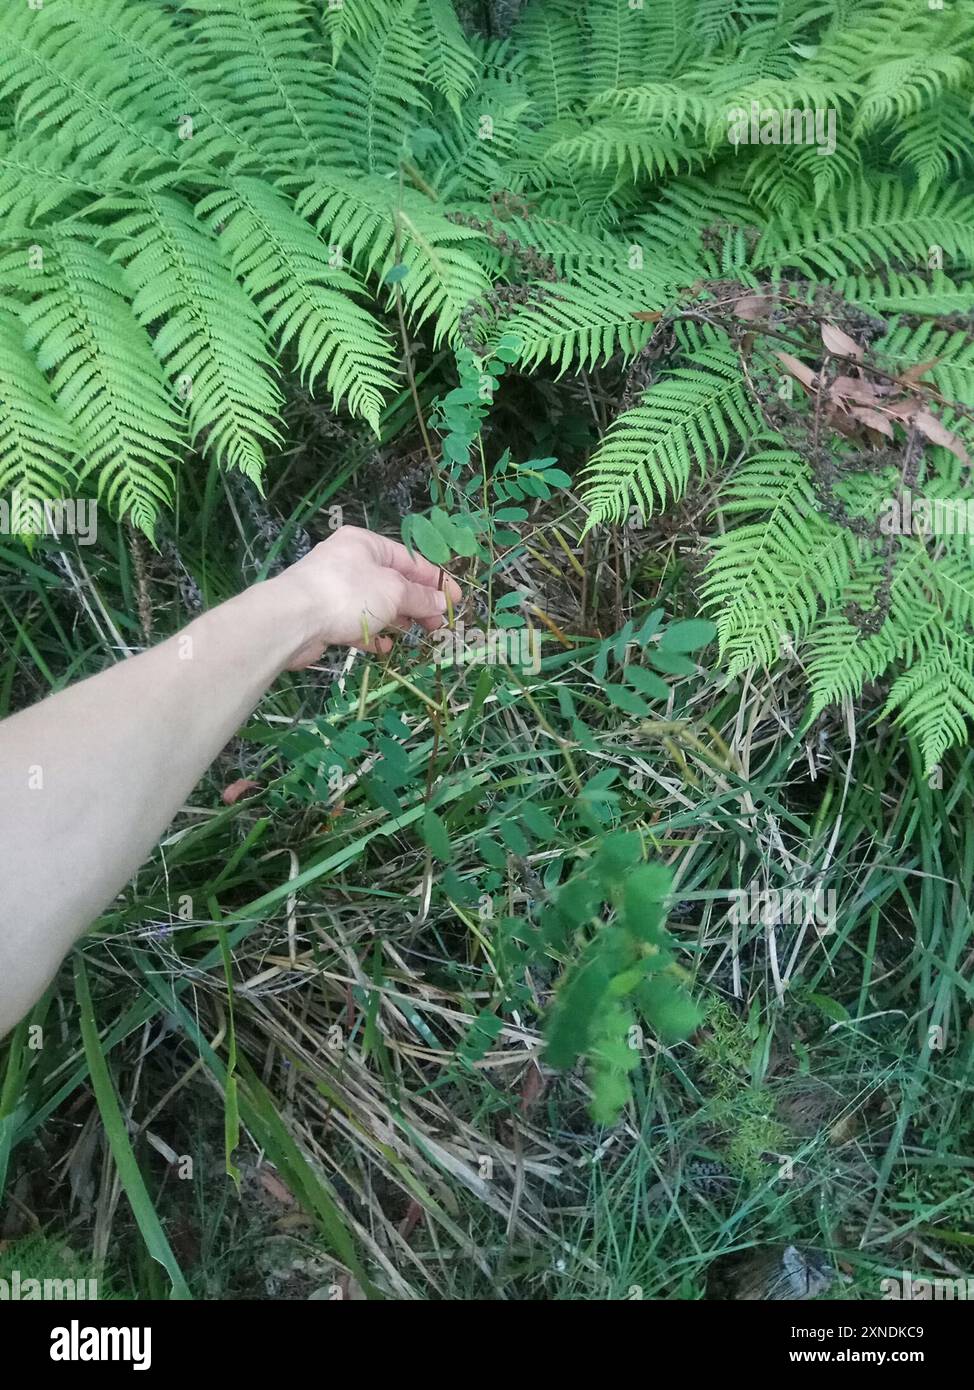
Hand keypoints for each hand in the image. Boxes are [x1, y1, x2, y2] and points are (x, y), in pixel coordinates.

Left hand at [270, 525, 461, 667]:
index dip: (435, 580)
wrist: (293, 619)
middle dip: (418, 603)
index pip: (409, 559)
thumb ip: (421, 598)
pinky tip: (383, 647)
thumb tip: (442, 604)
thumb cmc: (349, 594)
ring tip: (416, 634)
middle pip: (393, 582)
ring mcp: (334, 589)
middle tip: (438, 625)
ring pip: (375, 603)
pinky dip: (372, 634)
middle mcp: (349, 561)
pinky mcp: (324, 615)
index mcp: (365, 543)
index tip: (455, 600)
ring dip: (397, 619)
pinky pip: (355, 623)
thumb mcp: (394, 592)